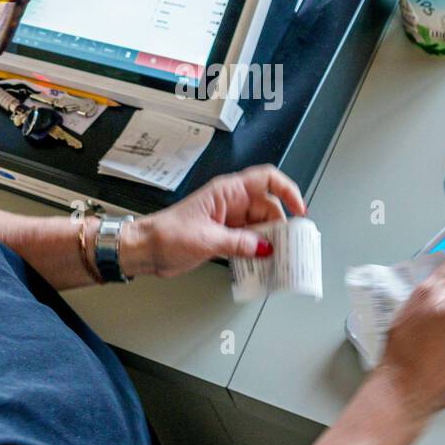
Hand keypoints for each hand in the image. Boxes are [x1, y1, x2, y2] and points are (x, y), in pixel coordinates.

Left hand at [121, 164, 306, 278]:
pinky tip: (261, 264)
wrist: (146, 249)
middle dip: (281, 226)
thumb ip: (239, 243)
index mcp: (227, 192)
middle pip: (269, 207)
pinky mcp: (225, 237)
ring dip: (270, 242)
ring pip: (262, 227)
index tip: (299, 209)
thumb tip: (265, 247)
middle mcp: (231, 203)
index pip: (266, 179)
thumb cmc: (166, 234)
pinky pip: (250, 241)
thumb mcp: (206, 239)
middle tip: (288, 246)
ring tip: (277, 258)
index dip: (287, 190)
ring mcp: (229, 220)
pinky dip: (258, 252)